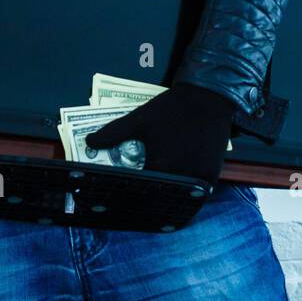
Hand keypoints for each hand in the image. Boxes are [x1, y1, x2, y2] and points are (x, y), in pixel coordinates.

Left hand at [83, 82, 237, 188]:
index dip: (127, 198)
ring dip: (166, 201)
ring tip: (154, 202)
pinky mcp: (211, 176)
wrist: (208, 98)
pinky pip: (195, 195)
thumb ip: (112, 134)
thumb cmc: (170, 109)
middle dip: (146, 202)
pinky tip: (176, 193)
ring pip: (178, 200)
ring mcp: (198, 179)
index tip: (117, 201)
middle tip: (135, 203)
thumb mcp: (139, 119)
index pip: (138, 192)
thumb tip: (90, 142)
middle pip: (158, 201)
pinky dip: (186, 195)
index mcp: (159, 165)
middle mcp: (180, 176)